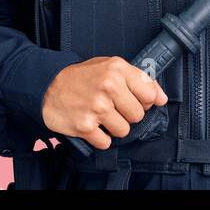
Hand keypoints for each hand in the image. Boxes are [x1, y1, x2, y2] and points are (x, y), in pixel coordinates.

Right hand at [42, 56, 168, 150]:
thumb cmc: (82, 77)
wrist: (47, 85)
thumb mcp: (111, 67)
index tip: (136, 100)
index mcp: (118, 70)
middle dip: (128, 115)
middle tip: (114, 108)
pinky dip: (100, 138)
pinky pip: (106, 142)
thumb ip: (139, 79)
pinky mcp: (84, 126)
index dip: (145, 101)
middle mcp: (109, 87)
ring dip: (114, 128)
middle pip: (138, 116)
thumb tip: (162, 98)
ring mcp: (96, 108)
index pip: (150, 94)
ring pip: (124, 131)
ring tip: (103, 116)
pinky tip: (93, 125)